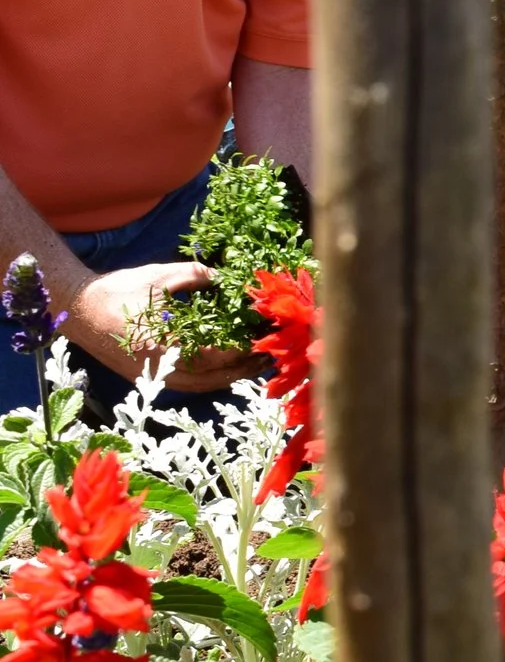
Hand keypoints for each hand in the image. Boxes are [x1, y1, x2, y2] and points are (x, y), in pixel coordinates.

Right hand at [67, 263, 258, 391]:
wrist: (78, 309)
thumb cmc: (117, 290)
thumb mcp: (159, 276)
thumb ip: (196, 276)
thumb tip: (228, 277)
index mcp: (161, 344)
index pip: (212, 357)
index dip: (241, 351)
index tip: (263, 338)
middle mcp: (158, 367)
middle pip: (212, 378)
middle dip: (244, 367)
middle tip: (270, 353)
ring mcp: (152, 376)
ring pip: (202, 386)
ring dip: (231, 376)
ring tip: (256, 362)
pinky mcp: (148, 378)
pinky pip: (188, 384)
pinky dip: (211, 379)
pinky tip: (228, 367)